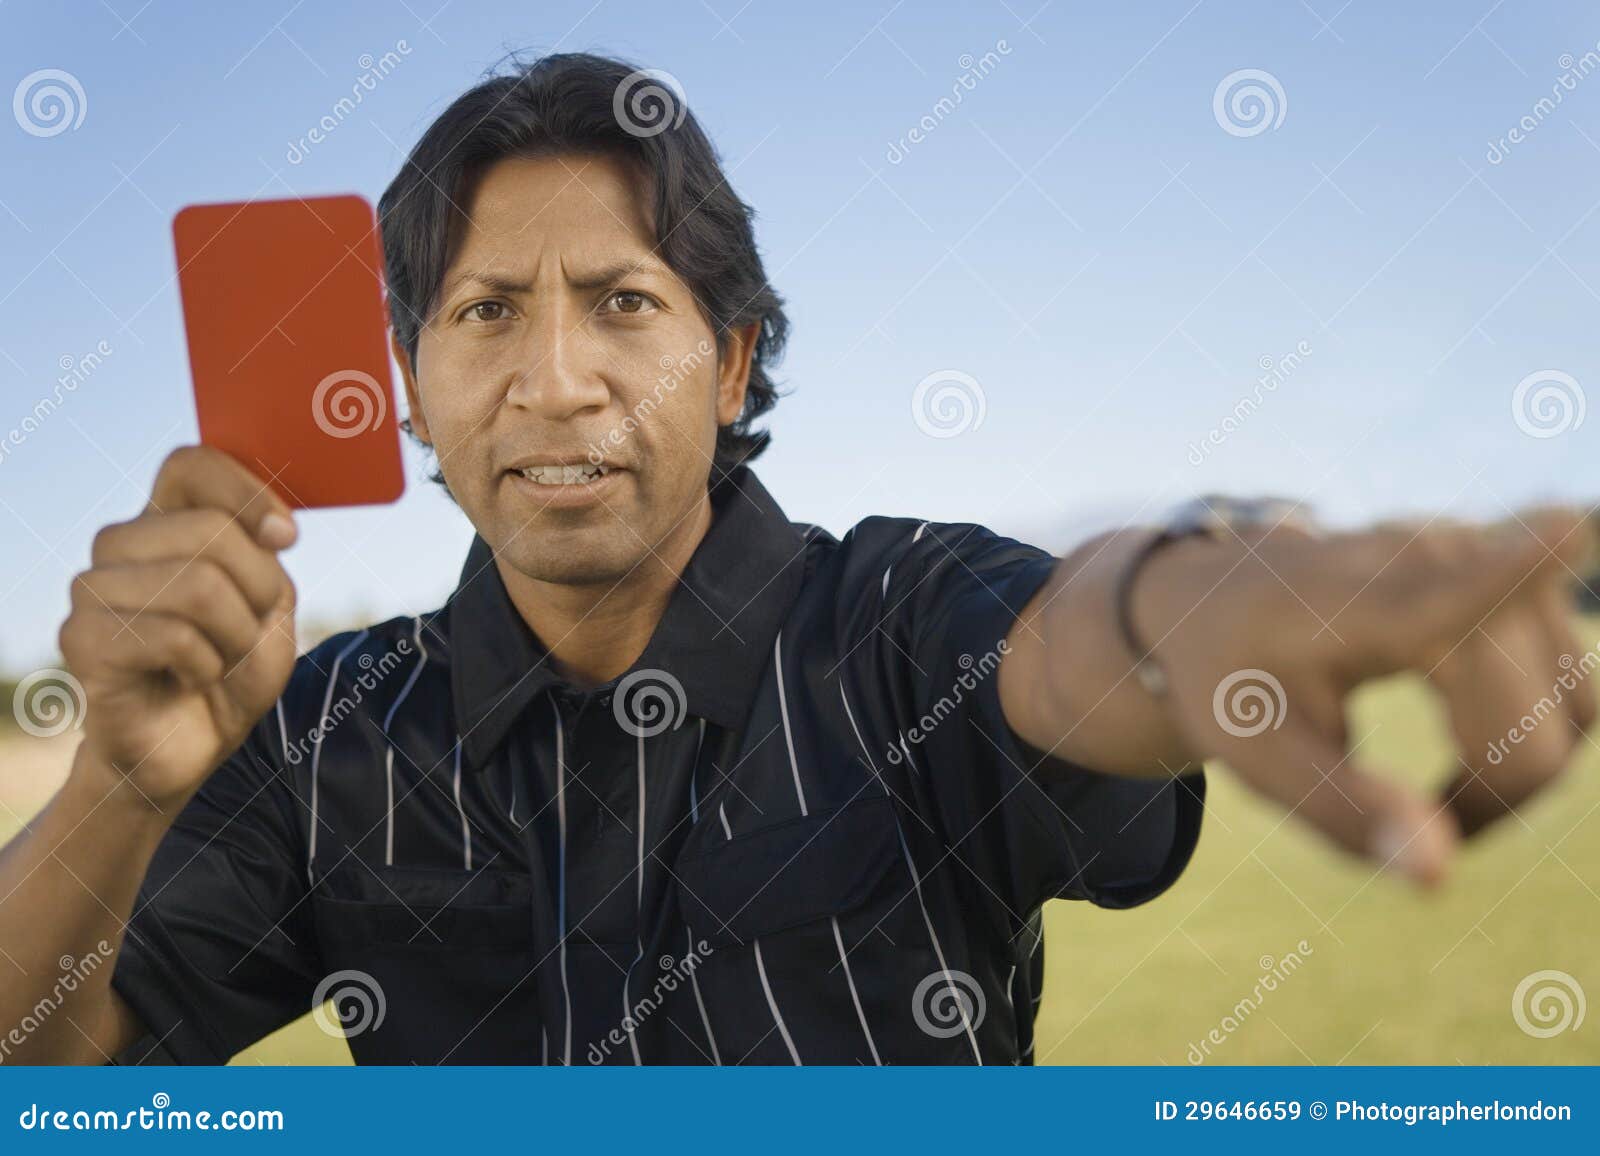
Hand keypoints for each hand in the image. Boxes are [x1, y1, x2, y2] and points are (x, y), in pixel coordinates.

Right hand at [60, 445, 298, 808]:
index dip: (246, 492)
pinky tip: (190, 680)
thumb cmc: (230, 671)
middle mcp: (120, 547)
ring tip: (217, 659)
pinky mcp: (82, 640)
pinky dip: (208, 666)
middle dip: (259, 588)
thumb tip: (275, 528)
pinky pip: (175, 636)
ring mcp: (92, 590)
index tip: (286, 539)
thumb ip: (269, 556)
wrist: (188, 749)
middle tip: (249, 631)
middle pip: (211, 528)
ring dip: (235, 635)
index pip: (190, 464)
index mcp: (165, 523)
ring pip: (199, 584)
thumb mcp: (271, 606)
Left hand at [1133, 507, 1597, 884]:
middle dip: (1489, 798)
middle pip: (1532, 725)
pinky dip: (1540, 737)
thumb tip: (1441, 872)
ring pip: (1572, 707)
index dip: (1521, 564)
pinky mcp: (1517, 575)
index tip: (1569, 526)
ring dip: (1521, 770)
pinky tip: (1470, 754)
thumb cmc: (1232, 683)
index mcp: (1360, 603)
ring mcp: (1487, 558)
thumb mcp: (1257, 759)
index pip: (1454, 592)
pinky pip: (1574, 687)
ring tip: (1436, 797)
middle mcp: (1438, 559)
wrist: (1217, 604)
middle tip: (1404, 830)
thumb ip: (1342, 810)